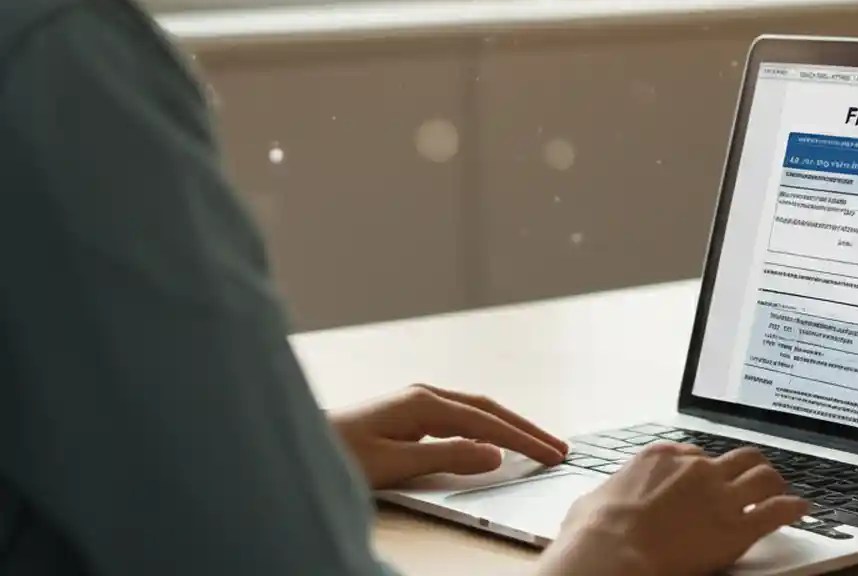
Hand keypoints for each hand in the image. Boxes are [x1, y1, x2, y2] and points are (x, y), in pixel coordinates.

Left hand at [329, 384, 568, 488]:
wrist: (298, 447)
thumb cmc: (339, 455)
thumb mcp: (394, 463)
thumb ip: (447, 457)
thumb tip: (495, 454)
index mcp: (423, 402)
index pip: (487, 421)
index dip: (523, 439)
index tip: (551, 454)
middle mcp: (424, 395)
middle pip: (489, 409)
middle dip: (526, 429)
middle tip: (559, 449)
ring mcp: (417, 402)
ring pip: (477, 412)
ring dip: (509, 428)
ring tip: (538, 444)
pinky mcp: (410, 414)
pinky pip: (461, 419)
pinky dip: (487, 430)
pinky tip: (495, 443)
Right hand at [537, 443, 807, 575]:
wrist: (612, 553)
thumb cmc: (595, 533)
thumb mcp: (592, 501)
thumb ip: (607, 496)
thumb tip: (597, 503)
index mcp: (661, 458)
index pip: (694, 456)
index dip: (703, 470)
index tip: (707, 481)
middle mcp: (696, 469)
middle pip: (736, 458)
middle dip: (747, 466)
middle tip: (752, 478)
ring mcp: (719, 496)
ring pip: (763, 476)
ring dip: (774, 483)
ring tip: (781, 490)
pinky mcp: (737, 527)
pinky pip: (778, 511)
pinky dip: (793, 508)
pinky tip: (801, 509)